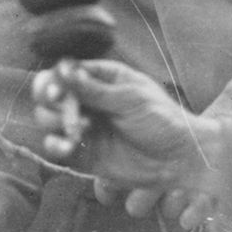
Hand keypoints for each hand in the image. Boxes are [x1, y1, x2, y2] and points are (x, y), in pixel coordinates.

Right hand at [32, 60, 220, 227]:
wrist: (183, 160)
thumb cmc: (164, 120)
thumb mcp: (132, 99)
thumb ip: (95, 89)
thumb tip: (63, 70)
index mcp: (99, 79)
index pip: (63, 73)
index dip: (53, 80)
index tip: (57, 91)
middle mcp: (85, 101)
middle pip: (48, 96)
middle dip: (51, 102)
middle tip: (64, 108)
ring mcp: (82, 127)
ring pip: (47, 120)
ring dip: (54, 123)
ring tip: (77, 129)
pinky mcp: (82, 153)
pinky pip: (57, 148)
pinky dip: (55, 146)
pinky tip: (67, 146)